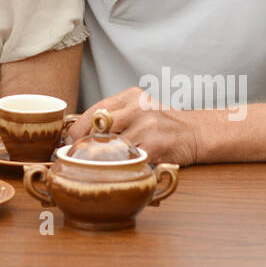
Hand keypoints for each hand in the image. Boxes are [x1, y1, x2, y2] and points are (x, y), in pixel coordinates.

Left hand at [67, 88, 199, 165]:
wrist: (197, 132)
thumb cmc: (162, 123)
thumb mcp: (139, 108)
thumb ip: (115, 115)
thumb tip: (78, 131)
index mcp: (130, 96)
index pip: (95, 110)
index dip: (78, 128)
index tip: (69, 141)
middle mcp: (138, 107)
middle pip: (99, 127)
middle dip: (87, 143)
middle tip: (79, 155)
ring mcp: (147, 126)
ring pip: (112, 145)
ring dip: (105, 158)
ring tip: (100, 165)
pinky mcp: (155, 145)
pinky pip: (130, 160)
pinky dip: (124, 167)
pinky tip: (123, 170)